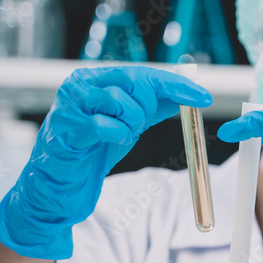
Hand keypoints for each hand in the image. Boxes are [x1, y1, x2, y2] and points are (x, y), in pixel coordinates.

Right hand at [0, 66, 211, 258]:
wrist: (59, 188)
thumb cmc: (91, 153)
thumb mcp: (128, 124)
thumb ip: (151, 108)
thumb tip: (184, 94)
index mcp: (95, 79)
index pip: (143, 74)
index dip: (176, 85)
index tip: (204, 97)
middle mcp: (80, 84)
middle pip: (133, 81)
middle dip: (148, 106)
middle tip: (138, 125)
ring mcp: (69, 105)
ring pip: (121, 102)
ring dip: (130, 125)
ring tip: (117, 137)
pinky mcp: (65, 128)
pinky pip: (104, 126)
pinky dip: (115, 136)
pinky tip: (106, 143)